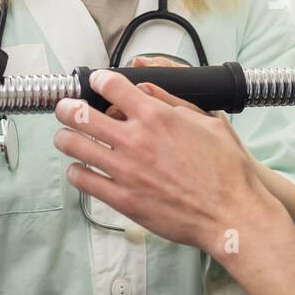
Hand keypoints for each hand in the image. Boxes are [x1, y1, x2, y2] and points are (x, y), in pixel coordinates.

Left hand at [53, 69, 279, 255]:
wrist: (231, 215)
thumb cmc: (227, 169)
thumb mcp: (210, 122)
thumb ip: (175, 103)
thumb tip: (148, 91)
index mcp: (157, 116)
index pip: (112, 86)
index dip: (98, 80)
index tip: (94, 82)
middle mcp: (135, 139)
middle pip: (81, 114)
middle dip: (67, 107)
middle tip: (64, 107)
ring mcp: (125, 170)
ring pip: (74, 146)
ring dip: (65, 137)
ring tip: (65, 137)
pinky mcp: (122, 199)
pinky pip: (84, 180)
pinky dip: (76, 171)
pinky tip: (80, 169)